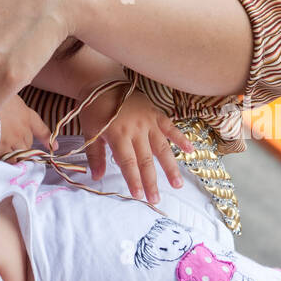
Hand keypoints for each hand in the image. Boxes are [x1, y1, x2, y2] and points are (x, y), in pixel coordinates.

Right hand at [0, 96, 51, 160]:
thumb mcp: (6, 93)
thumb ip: (12, 103)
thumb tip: (11, 100)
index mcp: (25, 115)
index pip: (40, 129)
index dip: (47, 138)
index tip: (54, 147)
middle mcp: (22, 130)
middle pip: (28, 146)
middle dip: (22, 147)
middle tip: (10, 143)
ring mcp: (11, 141)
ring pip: (17, 156)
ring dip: (12, 156)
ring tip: (1, 152)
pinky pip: (3, 159)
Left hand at [78, 84, 193, 203]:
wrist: (103, 82)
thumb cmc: (94, 109)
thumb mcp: (89, 131)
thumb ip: (95, 155)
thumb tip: (96, 177)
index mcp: (117, 134)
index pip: (127, 162)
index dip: (133, 180)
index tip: (138, 196)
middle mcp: (135, 129)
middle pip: (146, 159)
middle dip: (151, 181)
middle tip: (155, 199)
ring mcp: (148, 121)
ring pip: (162, 147)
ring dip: (170, 167)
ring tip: (177, 184)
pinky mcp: (156, 113)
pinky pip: (170, 127)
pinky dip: (181, 138)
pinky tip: (191, 150)